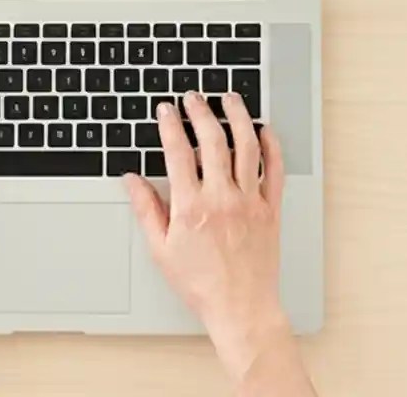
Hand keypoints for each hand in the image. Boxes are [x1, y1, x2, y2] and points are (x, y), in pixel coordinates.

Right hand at [124, 91, 314, 395]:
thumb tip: (132, 180)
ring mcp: (250, 201)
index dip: (170, 125)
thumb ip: (146, 210)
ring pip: (246, 146)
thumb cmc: (200, 284)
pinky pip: (274, 170)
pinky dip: (271, 146)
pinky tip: (263, 130)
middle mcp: (222, 198)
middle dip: (200, 112)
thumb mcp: (161, 249)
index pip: (178, 152)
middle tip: (193, 98)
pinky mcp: (271, 209)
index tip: (166, 110)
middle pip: (212, 141)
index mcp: (191, 207)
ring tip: (229, 99)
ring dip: (237, 117)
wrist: (241, 308)